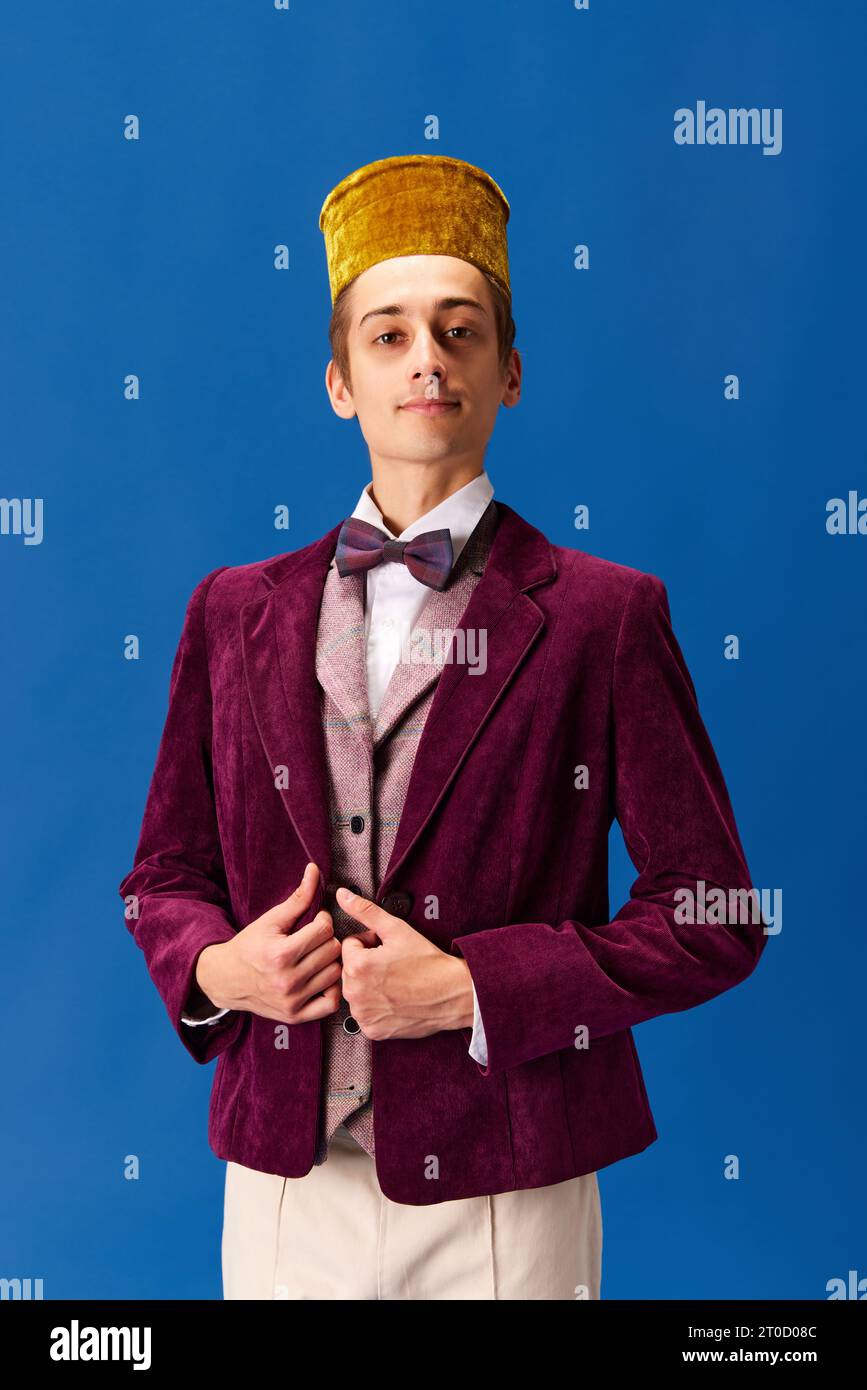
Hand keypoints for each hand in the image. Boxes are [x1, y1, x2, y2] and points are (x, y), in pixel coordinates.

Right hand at [195, 863, 341, 1023]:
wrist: (226, 979)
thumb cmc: (249, 946)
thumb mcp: (270, 920)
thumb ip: (297, 898)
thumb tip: (315, 870)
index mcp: (279, 954)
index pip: (324, 930)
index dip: (323, 920)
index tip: (316, 921)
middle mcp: (287, 980)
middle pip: (332, 951)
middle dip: (328, 939)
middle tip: (317, 938)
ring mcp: (292, 1001)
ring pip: (335, 974)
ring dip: (331, 961)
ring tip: (318, 955)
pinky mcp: (296, 1016)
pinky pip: (331, 1003)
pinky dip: (332, 989)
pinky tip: (321, 977)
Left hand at [336, 886, 474, 1039]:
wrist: (452, 994)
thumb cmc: (427, 962)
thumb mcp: (396, 929)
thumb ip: (365, 910)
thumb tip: (341, 895)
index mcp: (357, 966)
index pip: (349, 946)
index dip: (369, 944)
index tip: (388, 949)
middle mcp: (355, 994)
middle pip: (350, 970)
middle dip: (367, 964)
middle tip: (393, 965)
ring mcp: (363, 1015)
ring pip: (356, 991)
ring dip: (369, 985)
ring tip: (395, 982)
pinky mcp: (373, 1031)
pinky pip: (364, 1014)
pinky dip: (376, 1007)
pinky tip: (394, 1000)